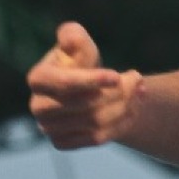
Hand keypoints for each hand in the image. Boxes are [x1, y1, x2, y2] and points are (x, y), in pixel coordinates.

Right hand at [27, 22, 143, 148]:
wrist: (87, 89)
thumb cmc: (81, 61)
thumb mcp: (79, 45)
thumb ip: (74, 36)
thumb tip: (70, 38)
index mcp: (39, 78)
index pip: (65, 84)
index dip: (92, 81)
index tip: (117, 76)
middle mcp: (38, 107)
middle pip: (85, 105)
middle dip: (118, 92)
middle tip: (138, 79)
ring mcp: (48, 128)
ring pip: (94, 123)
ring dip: (124, 107)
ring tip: (140, 91)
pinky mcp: (61, 142)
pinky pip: (96, 139)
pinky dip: (120, 124)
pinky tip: (133, 109)